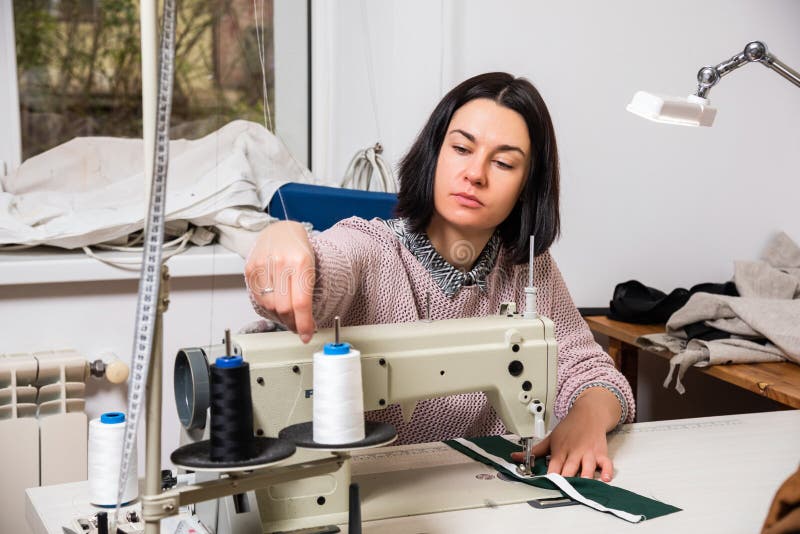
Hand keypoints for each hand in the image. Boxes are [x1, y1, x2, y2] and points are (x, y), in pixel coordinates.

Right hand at [245, 221, 315, 341]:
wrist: (280, 231)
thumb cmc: (298, 250)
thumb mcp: (311, 267)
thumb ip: (307, 293)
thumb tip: (305, 323)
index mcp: (301, 262)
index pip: (301, 302)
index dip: (304, 323)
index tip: (306, 334)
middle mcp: (281, 263)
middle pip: (284, 307)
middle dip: (292, 323)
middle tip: (298, 328)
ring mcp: (263, 265)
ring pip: (270, 306)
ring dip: (280, 317)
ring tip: (287, 316)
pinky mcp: (250, 269)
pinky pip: (258, 298)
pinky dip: (268, 308)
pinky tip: (275, 305)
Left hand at [511, 387, 620, 480]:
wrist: (588, 414)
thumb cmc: (569, 428)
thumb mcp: (550, 438)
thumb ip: (534, 450)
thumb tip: (514, 457)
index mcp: (560, 450)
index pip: (554, 465)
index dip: (550, 475)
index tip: (547, 484)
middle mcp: (574, 452)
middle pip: (569, 469)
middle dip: (566, 479)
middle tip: (563, 488)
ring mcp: (588, 453)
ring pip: (587, 468)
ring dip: (585, 476)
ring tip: (582, 486)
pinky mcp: (601, 453)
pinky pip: (606, 464)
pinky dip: (607, 471)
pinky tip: (606, 478)